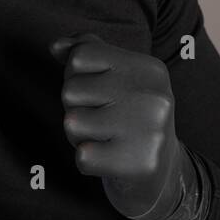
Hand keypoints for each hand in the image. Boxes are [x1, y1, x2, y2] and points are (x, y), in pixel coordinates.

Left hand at [49, 33, 186, 219]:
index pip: (82, 55)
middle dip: (77, 108)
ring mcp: (150, 131)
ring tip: (105, 139)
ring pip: (72, 123)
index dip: (76, 75)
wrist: (163, 173)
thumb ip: (87, 53)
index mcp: (149, 69)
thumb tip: (56, 45)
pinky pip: (83, 157)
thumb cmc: (130, 119)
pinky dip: (88, 161)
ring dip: (79, 136)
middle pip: (71, 89)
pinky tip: (109, 159)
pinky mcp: (140, 164)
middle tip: (103, 121)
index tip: (98, 92)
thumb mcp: (117, 79)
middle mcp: (154, 96)